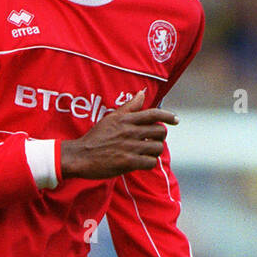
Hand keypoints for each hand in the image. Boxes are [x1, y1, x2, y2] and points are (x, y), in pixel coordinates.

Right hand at [59, 89, 177, 181]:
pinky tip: (142, 162)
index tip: (176, 120)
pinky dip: (149, 163)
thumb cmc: (95, 138)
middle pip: (160, 132)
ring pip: (157, 148)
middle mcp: (129, 132)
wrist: (80, 156)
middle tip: (154, 141)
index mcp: (126, 120)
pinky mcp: (127, 162)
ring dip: (155, 152)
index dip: (168, 116)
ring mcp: (129, 147)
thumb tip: (142, 93)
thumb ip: (129, 107)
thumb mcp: (111, 118)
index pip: (154, 114)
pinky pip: (150, 162)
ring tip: (147, 153)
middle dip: (160, 137)